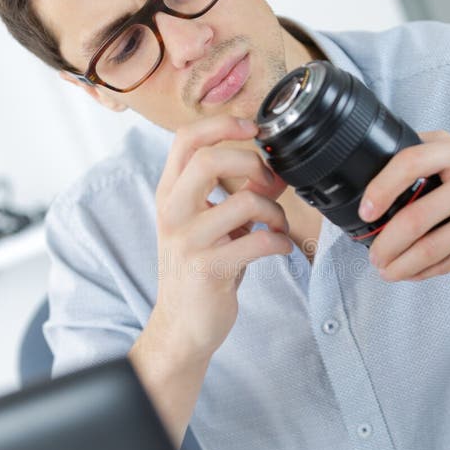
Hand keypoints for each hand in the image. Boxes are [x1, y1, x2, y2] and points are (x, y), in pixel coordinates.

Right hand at [153, 114, 290, 358]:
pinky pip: (259, 242)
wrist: (182, 324)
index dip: (222, 124)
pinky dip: (280, 243)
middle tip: (269, 182)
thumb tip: (273, 173)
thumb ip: (234, 195)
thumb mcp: (209, 225)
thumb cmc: (199, 269)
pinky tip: (279, 248)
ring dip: (275, 212)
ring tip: (278, 227)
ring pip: (244, 202)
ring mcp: (188, 240)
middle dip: (251, 162)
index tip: (253, 128)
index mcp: (169, 194)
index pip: (186, 139)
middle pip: (210, 159)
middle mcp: (173, 212)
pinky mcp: (208, 268)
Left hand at [359, 130, 449, 281]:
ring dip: (400, 264)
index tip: (366, 212)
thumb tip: (372, 172)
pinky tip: (411, 272)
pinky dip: (423, 271)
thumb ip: (425, 154)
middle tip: (373, 255)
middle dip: (385, 243)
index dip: (381, 189)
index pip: (411, 162)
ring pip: (430, 247)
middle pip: (416, 217)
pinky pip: (448, 262)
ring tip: (386, 270)